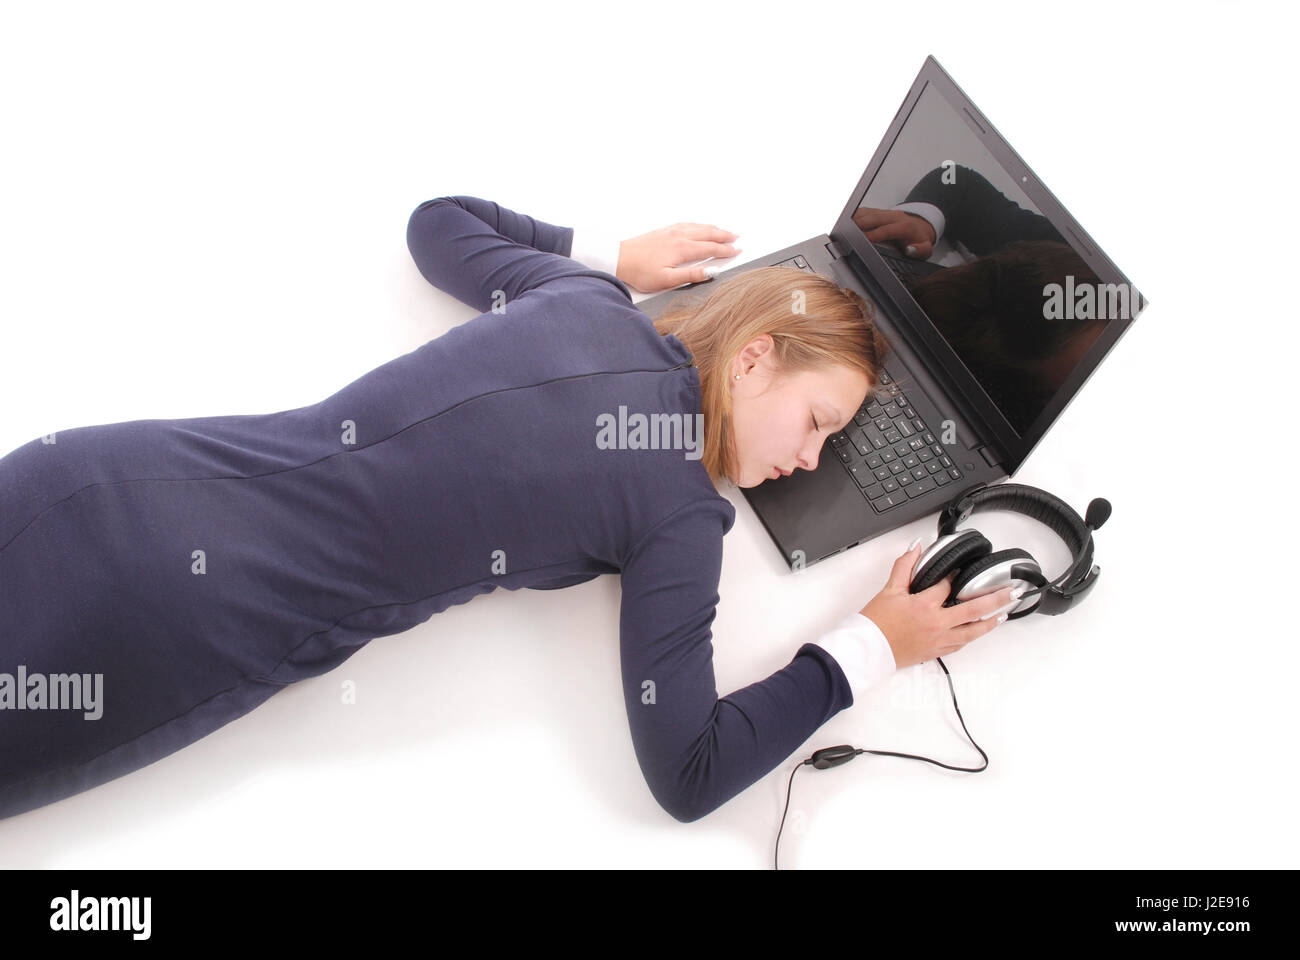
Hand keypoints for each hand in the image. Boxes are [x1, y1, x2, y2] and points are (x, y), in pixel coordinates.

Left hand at [616, 223, 739, 292]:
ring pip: (699, 226)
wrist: (619, 258)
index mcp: (682, 248)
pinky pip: (688, 224)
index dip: (726, 250)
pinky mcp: (664, 230)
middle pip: (708, 233)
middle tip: (737, 238)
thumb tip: (710, 272)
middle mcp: (679, 236)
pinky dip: (700, 224)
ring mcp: (671, 231)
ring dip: (714, 228)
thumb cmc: (640, 272)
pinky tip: (701, 226)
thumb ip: (690, 275)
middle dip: (724, 235)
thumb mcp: (666, 280)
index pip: (710, 248)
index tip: (737, 251)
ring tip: (725, 231)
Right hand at [851, 208, 936, 258]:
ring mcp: (886, 213)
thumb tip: (911, 250)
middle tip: (847, 235)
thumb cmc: (920, 239)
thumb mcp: (927, 249)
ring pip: (867, 213)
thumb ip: (921, 250)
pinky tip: (847, 222)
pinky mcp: (879, 212)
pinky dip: (855, 216)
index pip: (886, 230)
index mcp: (905, 226)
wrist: (921, 226)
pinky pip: (865, 211)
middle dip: (860, 226)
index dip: (874, 235)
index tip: (864, 241)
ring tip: (843, 228)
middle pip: (873, 218)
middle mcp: (894, 216)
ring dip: (855, 220)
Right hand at [859, 539, 1020, 668]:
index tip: (958, 571)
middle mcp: (937, 624)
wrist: (867, 650)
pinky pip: (960, 644)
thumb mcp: (889, 590)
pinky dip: (971, 636)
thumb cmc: (876, 623)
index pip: (947, 586)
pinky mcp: (936, 652)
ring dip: (990, 622)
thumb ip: (904, 566)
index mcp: (925, 606)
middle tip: (1012, 593)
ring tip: (1003, 613)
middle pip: (974, 610)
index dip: (953, 576)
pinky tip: (976, 631)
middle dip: (996, 599)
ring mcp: (939, 640)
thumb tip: (915, 547)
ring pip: (972, 632)